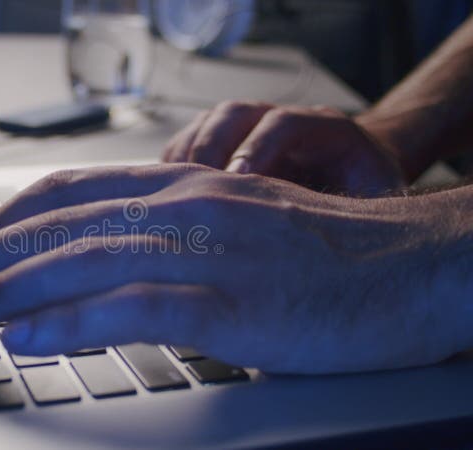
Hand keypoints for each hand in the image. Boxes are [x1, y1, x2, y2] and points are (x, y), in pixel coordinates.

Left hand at [0, 164, 460, 373]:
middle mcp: (186, 205)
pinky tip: (28, 338)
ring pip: (83, 261)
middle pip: (56, 225)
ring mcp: (210, 249)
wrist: (416, 264)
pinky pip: (138, 305)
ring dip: (6, 289)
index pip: (64, 195)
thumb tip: (96, 267)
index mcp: (182, 186)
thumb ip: (167, 235)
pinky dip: (74, 321)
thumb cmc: (323, 252)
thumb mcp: (232, 225)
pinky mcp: (237, 299)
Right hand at [162, 102, 405, 196]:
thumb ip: (352, 213)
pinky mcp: (226, 142)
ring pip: (207, 122)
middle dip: (212, 149)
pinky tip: (171, 195)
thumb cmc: (364, 191)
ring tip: (178, 195)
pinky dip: (174, 164)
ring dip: (187, 155)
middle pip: (235, 113)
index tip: (239, 184)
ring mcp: (250, 126)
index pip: (283, 122)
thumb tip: (320, 245)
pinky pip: (190, 140)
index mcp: (325, 128)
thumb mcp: (376, 202)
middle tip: (199, 192)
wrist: (357, 173)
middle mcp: (280, 119)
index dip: (257, 148)